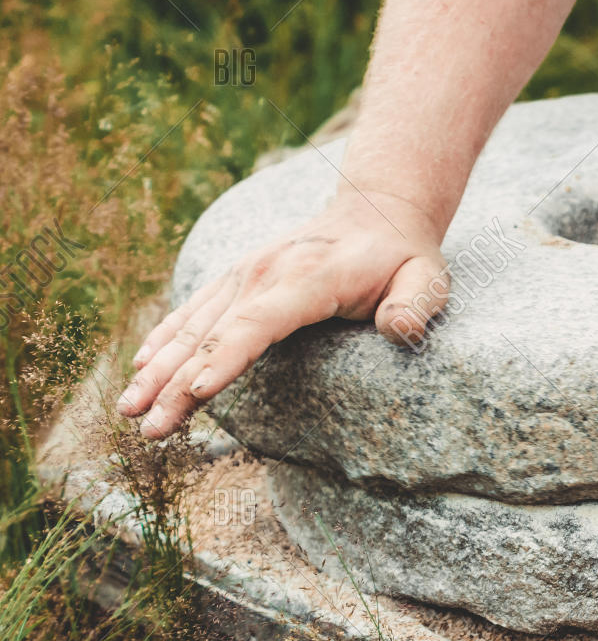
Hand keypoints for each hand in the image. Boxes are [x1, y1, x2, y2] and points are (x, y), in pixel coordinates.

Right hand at [119, 188, 449, 437]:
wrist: (379, 212)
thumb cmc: (405, 258)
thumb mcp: (427, 280)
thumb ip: (414, 306)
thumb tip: (396, 330)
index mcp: (308, 277)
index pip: (259, 322)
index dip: (227, 357)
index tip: (197, 391)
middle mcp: (264, 272)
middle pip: (212, 334)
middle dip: (174, 384)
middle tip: (146, 428)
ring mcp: (244, 274)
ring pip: (191, 326)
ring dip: (156, 371)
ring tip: (126, 411)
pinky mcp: (235, 279)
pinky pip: (191, 311)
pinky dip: (163, 340)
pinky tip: (140, 370)